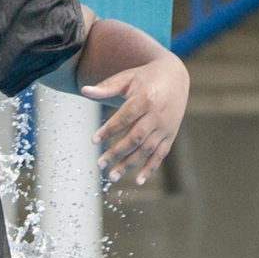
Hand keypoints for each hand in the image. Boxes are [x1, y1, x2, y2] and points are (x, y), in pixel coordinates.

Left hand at [83, 55, 189, 186]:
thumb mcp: (127, 78)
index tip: (94, 140)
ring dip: (130, 164)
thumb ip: (106, 87)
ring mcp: (165, 127)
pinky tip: (138, 181)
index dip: (109, 130)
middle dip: (117, 152)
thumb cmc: (145, 77)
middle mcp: (157, 114)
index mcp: (146, 98)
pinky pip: (160, 154)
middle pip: (135, 137)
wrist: (175, 77)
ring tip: (112, 176)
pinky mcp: (170, 135)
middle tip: (99, 164)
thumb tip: (83, 91)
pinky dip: (150, 168)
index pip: (125, 118)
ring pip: (147, 149)